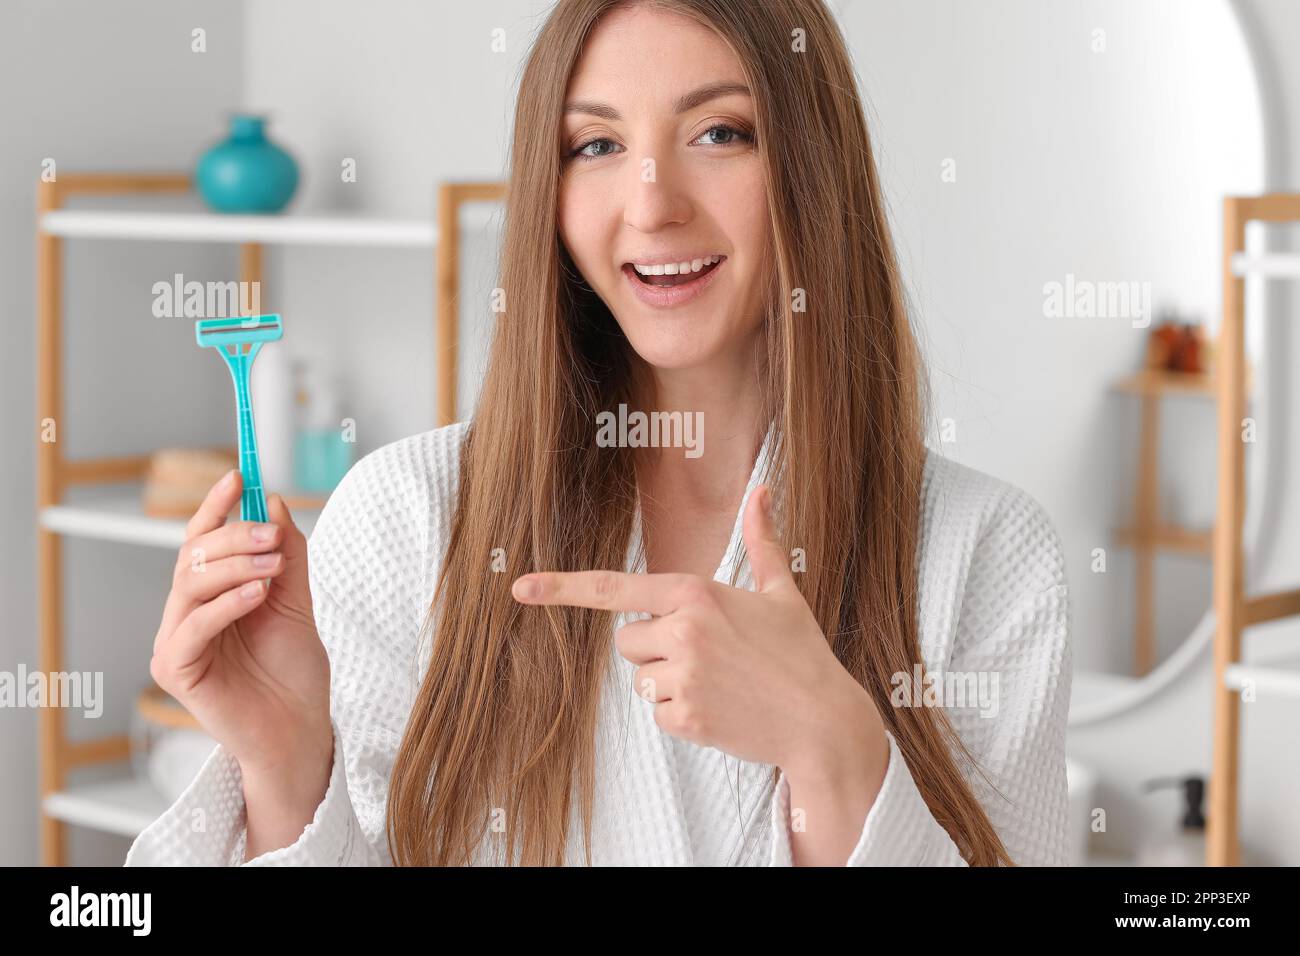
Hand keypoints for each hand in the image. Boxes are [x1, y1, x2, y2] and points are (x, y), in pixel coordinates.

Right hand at [150, 470, 332, 791]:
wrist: (300, 730)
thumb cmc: (294, 673)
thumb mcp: (297, 603)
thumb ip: (287, 556)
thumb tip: (274, 502)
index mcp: (210, 597)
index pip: (202, 541)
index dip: (216, 506)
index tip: (239, 474)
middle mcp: (185, 615)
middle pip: (193, 557)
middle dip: (232, 536)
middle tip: (271, 535)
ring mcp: (176, 642)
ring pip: (190, 584)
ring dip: (234, 565)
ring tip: (273, 565)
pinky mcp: (175, 670)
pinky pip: (194, 625)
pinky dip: (227, 603)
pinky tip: (258, 593)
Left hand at [510, 484, 886, 779]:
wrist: (823, 722)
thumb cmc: (802, 654)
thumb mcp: (781, 592)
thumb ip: (760, 539)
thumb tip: (763, 489)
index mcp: (695, 593)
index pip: (615, 588)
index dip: (562, 587)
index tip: (520, 587)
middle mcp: (682, 631)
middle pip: (626, 640)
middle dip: (655, 649)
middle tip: (708, 657)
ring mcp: (681, 676)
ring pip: (640, 679)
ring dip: (668, 684)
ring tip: (719, 684)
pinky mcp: (683, 717)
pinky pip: (656, 712)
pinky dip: (682, 715)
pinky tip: (720, 709)